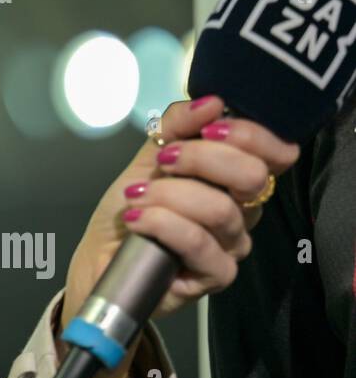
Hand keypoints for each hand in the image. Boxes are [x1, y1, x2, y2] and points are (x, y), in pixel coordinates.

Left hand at [58, 94, 299, 377]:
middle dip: (201, 158)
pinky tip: (136, 220)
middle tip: (165, 159)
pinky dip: (162, 224)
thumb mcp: (149, 157)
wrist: (102, 254)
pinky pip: (199, 243)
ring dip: (168, 195)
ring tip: (135, 197)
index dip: (250, 134)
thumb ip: (177, 126)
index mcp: (234, 177)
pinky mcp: (215, 275)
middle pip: (252, 176)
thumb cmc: (132, 206)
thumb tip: (211, 101)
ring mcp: (232, 244)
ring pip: (219, 209)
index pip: (276, 152)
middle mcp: (242, 210)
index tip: (208, 127)